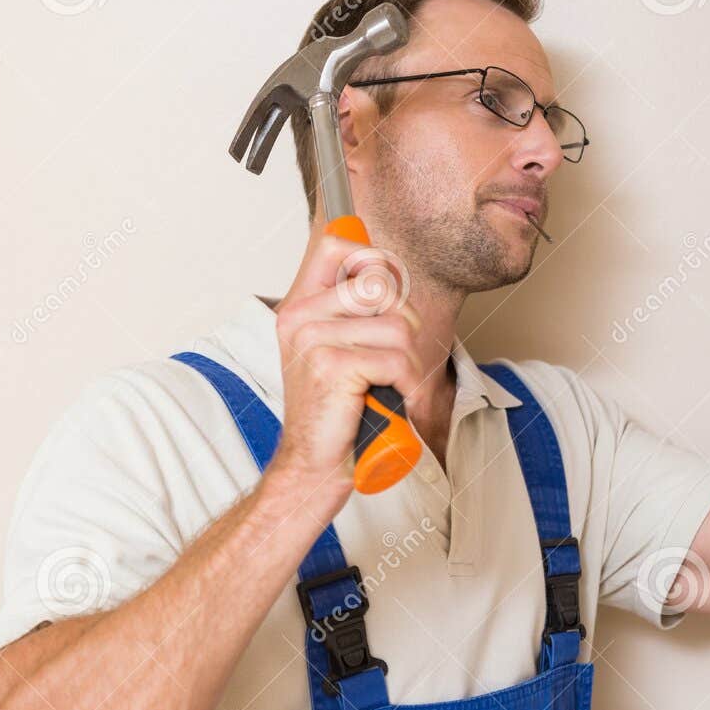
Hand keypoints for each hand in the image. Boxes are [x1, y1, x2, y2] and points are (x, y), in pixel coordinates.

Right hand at [264, 231, 424, 519]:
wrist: (314, 464)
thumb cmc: (334, 411)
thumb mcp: (333, 350)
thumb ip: (352, 311)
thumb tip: (387, 271)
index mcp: (299, 305)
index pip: (336, 245)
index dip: (372, 260)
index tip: (384, 296)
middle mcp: (300, 316)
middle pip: (381, 285)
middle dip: (405, 324)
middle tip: (394, 360)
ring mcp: (313, 340)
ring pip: (397, 325)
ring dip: (410, 363)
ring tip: (392, 385)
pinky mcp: (332, 367)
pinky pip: (396, 360)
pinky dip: (407, 386)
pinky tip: (392, 401)